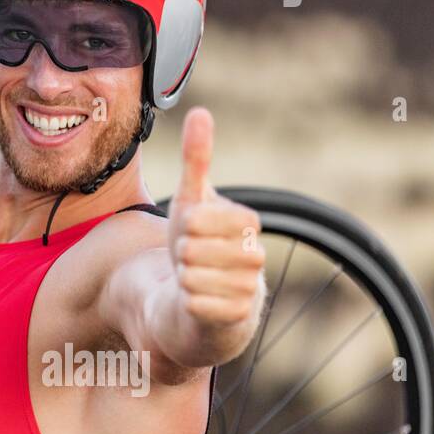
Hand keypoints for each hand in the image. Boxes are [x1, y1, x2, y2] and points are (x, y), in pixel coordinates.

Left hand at [167, 107, 265, 327]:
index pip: (200, 216)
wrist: (195, 303)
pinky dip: (185, 303)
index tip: (190, 232)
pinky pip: (195, 305)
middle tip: (188, 260)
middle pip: (192, 247)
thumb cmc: (194, 247)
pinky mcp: (238, 322)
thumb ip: (196, 159)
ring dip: (180, 279)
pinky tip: (194, 303)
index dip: (183, 224)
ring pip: (191, 277)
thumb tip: (200, 111)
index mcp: (247, 223)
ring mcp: (249, 290)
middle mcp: (255, 257)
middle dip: (178, 254)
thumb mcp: (189, 201)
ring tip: (191, 280)